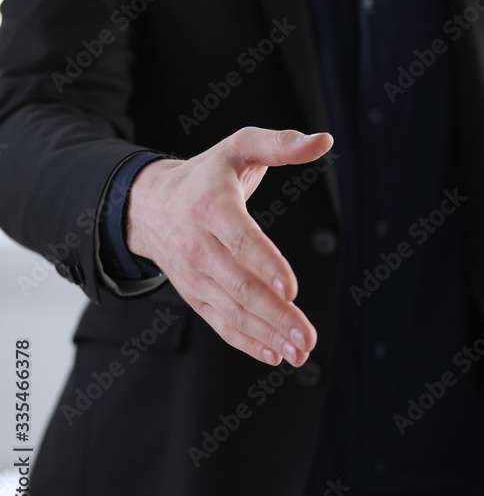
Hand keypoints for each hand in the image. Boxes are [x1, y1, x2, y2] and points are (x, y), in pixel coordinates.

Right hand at [126, 127, 333, 366]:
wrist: (148, 203)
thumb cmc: (206, 174)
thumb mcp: (240, 147)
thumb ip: (281, 144)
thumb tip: (323, 140)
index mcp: (210, 206)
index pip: (239, 240)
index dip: (265, 265)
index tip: (290, 288)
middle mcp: (198, 245)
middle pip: (238, 286)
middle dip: (275, 314)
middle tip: (309, 336)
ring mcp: (194, 275)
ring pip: (232, 311)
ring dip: (268, 334)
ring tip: (302, 351)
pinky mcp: (196, 295)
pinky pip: (221, 324)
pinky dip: (248, 342)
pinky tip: (276, 354)